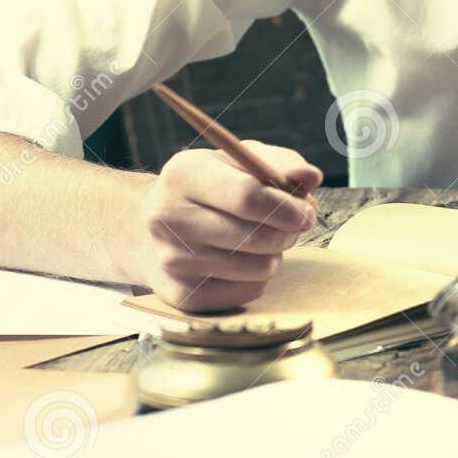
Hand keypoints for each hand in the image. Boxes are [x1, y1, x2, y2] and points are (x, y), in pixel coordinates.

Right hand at [133, 142, 322, 311]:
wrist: (146, 231)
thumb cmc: (206, 190)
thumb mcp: (235, 162)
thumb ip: (279, 162)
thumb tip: (311, 177)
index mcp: (184, 175)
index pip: (248, 196)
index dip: (288, 207)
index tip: (305, 210)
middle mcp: (170, 218)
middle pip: (257, 237)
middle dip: (289, 232)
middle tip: (293, 225)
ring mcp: (173, 261)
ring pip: (259, 268)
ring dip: (275, 254)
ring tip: (262, 240)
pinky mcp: (182, 296)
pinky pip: (249, 292)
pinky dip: (257, 277)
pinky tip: (241, 261)